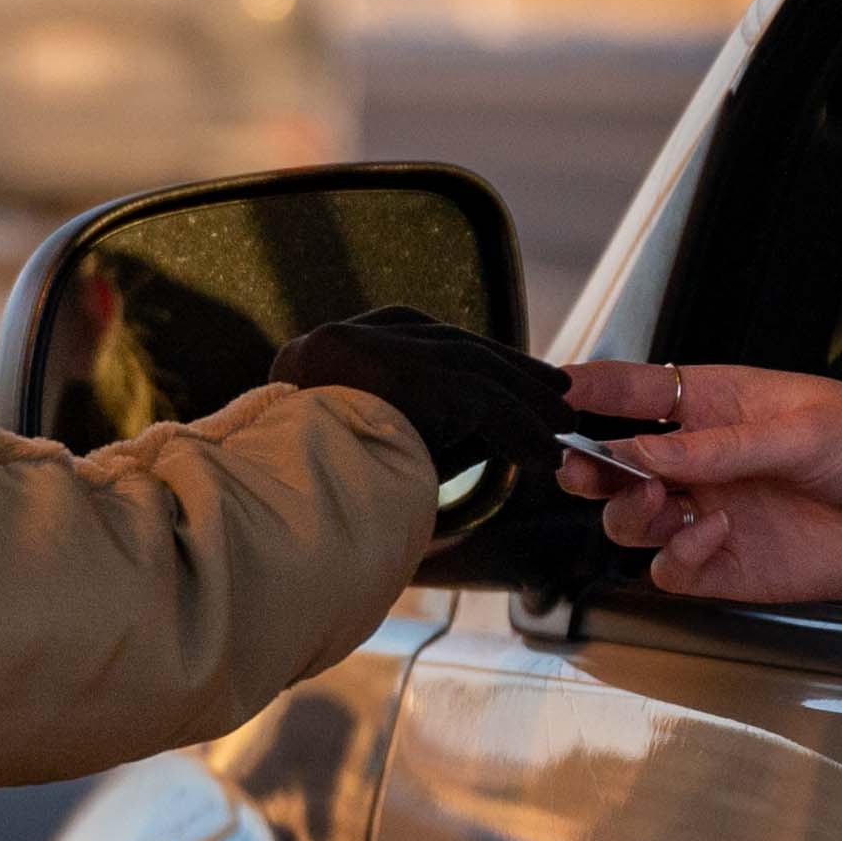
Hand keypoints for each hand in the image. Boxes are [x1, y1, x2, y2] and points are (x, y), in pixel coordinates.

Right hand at [269, 306, 575, 496]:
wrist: (278, 508)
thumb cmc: (307, 496)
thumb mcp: (356, 445)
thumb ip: (410, 427)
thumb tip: (479, 436)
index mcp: (330, 347)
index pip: (412, 332)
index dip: (463, 352)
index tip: (498, 369)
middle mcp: (354, 336)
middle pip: (452, 343)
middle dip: (507, 366)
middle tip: (552, 387)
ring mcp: (383, 352)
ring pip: (475, 367)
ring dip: (527, 400)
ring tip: (563, 424)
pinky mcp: (417, 380)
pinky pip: (487, 403)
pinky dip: (523, 432)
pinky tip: (547, 456)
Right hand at [552, 361, 841, 607]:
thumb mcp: (798, 429)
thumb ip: (710, 448)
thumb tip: (631, 454)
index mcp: (717, 404)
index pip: (632, 391)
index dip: (586, 393)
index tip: (549, 396)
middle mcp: (706, 461)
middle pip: (615, 467)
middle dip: (589, 469)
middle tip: (587, 472)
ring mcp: (717, 515)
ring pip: (634, 522)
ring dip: (632, 515)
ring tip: (665, 507)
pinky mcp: (736, 567)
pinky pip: (675, 571)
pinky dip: (678, 559)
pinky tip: (713, 539)